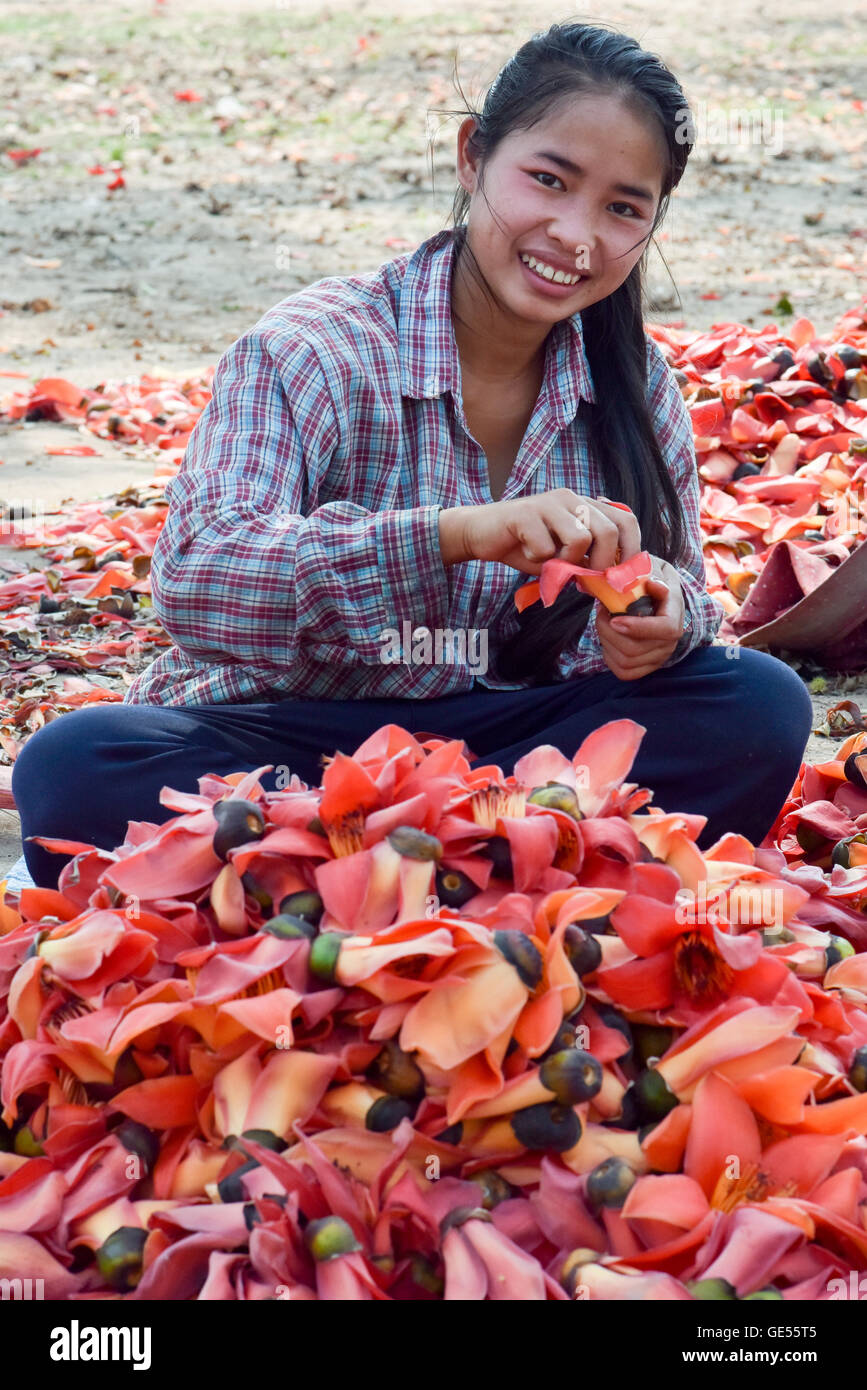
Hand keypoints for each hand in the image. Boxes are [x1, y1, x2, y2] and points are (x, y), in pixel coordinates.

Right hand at [438, 490, 640, 573]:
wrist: (482, 534)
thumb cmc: (525, 546)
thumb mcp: (563, 557)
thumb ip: (587, 563)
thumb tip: (614, 582)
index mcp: (584, 505)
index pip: (626, 521)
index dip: (631, 550)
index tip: (621, 576)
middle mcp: (571, 498)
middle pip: (608, 531)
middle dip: (601, 565)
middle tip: (583, 580)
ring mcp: (549, 503)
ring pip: (580, 539)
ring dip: (565, 561)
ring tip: (548, 560)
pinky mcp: (526, 513)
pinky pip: (546, 548)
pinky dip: (537, 561)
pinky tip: (525, 552)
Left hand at [596, 558, 684, 679]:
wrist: (656, 596)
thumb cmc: (651, 580)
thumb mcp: (654, 569)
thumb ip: (654, 575)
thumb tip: (652, 585)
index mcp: (675, 616)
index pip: (665, 630)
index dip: (637, 627)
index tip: (615, 619)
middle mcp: (670, 642)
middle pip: (634, 649)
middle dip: (608, 631)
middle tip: (601, 612)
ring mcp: (658, 658)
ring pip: (625, 661)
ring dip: (605, 641)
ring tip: (604, 621)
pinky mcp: (645, 668)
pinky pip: (622, 671)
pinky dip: (609, 655)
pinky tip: (608, 637)